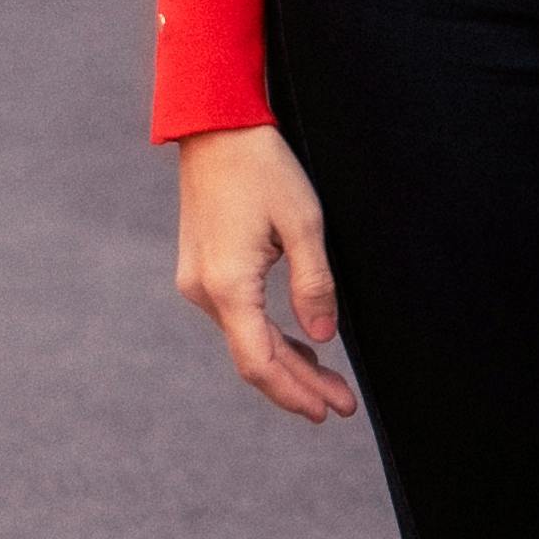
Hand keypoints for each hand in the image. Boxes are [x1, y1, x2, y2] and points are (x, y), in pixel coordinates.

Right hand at [173, 123, 356, 422]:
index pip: (260, 363)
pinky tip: (297, 345)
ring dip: (285, 363)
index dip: (295, 393)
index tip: (328, 411)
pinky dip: (267, 337)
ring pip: (244, 340)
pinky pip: (236, 318)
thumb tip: (322, 339)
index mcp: (229, 285)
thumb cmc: (263, 168)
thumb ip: (315, 285)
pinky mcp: (201, 269)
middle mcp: (205, 291)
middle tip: (341, 405)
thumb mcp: (304, 224)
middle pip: (253, 358)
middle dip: (298, 385)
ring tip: (328, 383)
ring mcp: (198, 281)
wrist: (216, 128)